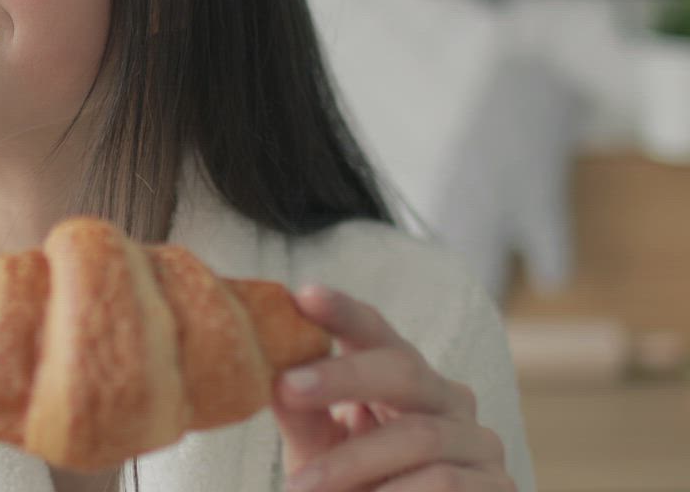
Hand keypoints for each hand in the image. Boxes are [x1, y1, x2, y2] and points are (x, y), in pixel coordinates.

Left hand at [272, 286, 513, 490]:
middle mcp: (446, 399)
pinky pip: (447, 484)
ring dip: (352, 463)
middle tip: (285, 389)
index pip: (375, 333)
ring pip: (419, 436)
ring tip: (301, 488)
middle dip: (341, 377)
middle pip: (403, 370)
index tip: (303, 295)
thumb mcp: (320, 452)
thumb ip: (301, 415)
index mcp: (402, 378)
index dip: (343, 312)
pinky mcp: (499, 487)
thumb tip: (268, 374)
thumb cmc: (355, 491)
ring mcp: (479, 442)